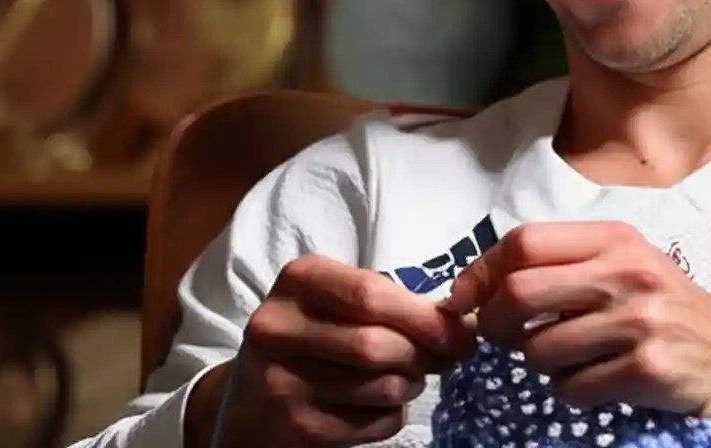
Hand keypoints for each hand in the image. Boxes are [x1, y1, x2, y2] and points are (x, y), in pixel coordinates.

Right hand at [227, 254, 474, 446]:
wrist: (249, 399)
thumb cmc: (312, 336)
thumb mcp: (336, 300)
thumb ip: (390, 302)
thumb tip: (462, 326)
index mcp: (298, 281)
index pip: (371, 294)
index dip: (424, 316)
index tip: (461, 331)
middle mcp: (279, 328)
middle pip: (376, 344)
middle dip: (425, 354)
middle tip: (446, 358)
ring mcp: (282, 382)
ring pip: (382, 387)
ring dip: (412, 385)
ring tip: (408, 377)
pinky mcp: (296, 429)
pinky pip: (374, 423)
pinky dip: (393, 414)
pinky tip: (381, 402)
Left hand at [441, 221, 710, 447]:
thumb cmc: (671, 310)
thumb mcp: (628, 266)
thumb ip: (566, 264)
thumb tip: (480, 285)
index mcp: (616, 239)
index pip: (525, 241)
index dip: (483, 272)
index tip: (466, 298)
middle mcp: (627, 272)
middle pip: (520, 292)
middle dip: (495, 324)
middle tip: (500, 339)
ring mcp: (638, 321)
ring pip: (540, 349)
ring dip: (540, 364)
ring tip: (569, 360)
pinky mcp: (646, 368)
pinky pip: (571, 388)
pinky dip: (571, 392)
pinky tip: (597, 382)